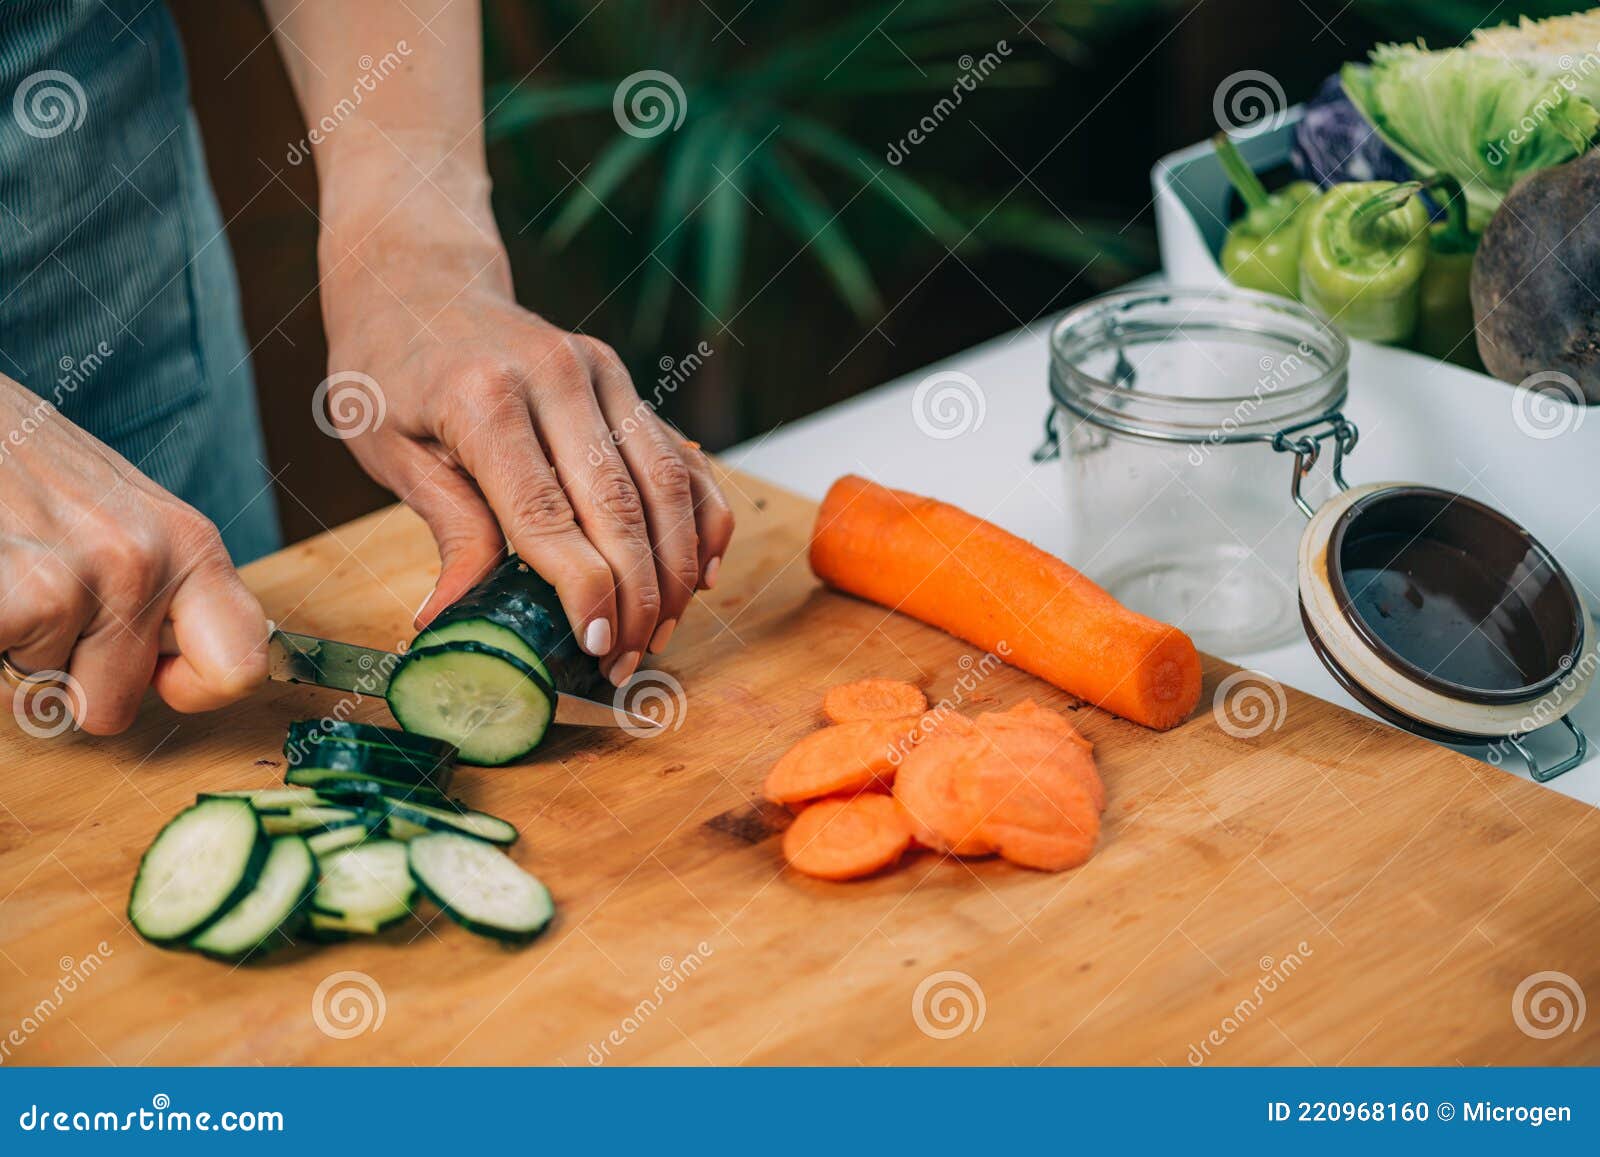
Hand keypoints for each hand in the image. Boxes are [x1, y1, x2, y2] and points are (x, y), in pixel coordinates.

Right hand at [0, 378, 269, 733]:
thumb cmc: (23, 464)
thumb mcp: (122, 515)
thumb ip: (159, 588)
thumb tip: (177, 670)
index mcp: (190, 544)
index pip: (240, 666)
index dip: (193, 690)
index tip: (156, 677)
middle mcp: (146, 560)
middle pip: (112, 707)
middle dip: (65, 676)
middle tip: (37, 599)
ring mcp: (81, 577)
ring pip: (40, 695)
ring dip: (14, 650)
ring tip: (7, 572)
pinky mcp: (25, 594)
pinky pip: (0, 680)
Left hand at [318, 227, 733, 685]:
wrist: (416, 276)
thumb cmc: (389, 366)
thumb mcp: (389, 448)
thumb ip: (447, 526)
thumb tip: (453, 619)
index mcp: (485, 397)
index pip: (548, 514)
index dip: (583, 589)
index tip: (599, 647)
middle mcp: (558, 376)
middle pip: (623, 505)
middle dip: (638, 595)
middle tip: (631, 660)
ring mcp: (600, 372)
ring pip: (669, 482)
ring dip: (676, 567)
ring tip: (663, 630)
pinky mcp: (622, 379)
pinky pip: (683, 455)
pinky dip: (702, 517)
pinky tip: (699, 573)